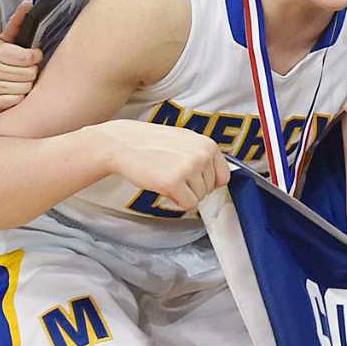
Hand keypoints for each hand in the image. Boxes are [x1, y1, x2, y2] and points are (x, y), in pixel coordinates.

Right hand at [0, 3, 41, 117]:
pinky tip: (7, 93)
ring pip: (25, 88)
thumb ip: (15, 25)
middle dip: (30, 73)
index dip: (35, 57)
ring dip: (24, 86)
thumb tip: (28, 3)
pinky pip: (17, 101)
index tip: (32, 57)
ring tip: (13, 82)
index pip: (28, 57)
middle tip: (21, 71)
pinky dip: (17, 98)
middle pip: (30, 73)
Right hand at [105, 119, 231, 210]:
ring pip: (199, 198)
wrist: (123, 144)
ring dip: (183, 193)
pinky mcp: (174, 182)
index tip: (193, 180)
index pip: (223, 177)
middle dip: (192, 188)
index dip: (207, 183)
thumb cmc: (152, 144)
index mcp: (208, 144)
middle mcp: (202, 155)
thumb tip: (220, 180)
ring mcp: (189, 168)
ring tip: (166, 176)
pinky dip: (176, 201)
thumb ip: (204, 157)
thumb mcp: (186, 141)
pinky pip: (188, 204)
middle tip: (172, 174)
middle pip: (210, 189)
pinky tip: (163, 186)